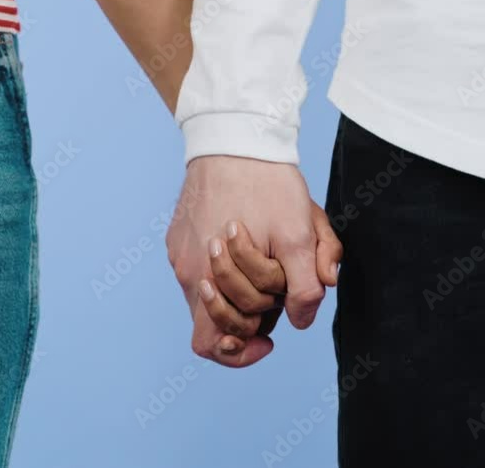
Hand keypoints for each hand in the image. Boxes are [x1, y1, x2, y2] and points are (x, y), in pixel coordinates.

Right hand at [166, 155, 341, 367]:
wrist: (234, 133)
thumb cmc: (267, 182)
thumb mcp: (299, 233)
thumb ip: (305, 285)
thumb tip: (301, 320)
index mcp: (207, 280)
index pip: (210, 343)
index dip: (240, 351)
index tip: (269, 338)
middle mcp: (186, 271)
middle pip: (215, 318)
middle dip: (250, 313)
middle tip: (278, 288)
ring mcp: (180, 251)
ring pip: (210, 291)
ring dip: (241, 286)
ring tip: (266, 256)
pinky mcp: (179, 234)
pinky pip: (202, 265)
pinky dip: (227, 265)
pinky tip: (249, 236)